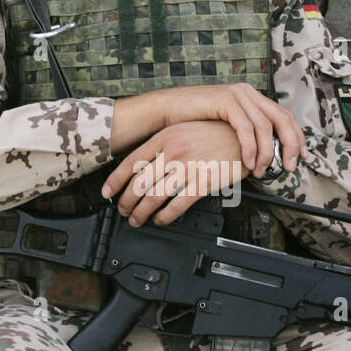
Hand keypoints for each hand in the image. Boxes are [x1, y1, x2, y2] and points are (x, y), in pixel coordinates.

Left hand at [101, 120, 249, 226]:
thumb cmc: (213, 132)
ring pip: (155, 195)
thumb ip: (162, 146)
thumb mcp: (181, 131)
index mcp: (164, 137)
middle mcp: (173, 151)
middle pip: (139, 182)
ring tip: (137, 219)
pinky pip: (178, 204)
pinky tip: (160, 219)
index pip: (131, 162)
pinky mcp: (204, 181)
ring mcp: (188, 166)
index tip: (106, 192)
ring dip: (142, 212)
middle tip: (122, 210)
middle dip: (126, 201)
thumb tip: (141, 166)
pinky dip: (166, 216)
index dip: (115, 180)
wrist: (244, 135)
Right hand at [141, 83, 303, 177]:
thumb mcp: (226, 126)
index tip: (303, 156)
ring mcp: (237, 94)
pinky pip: (246, 127)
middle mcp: (248, 92)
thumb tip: (266, 152)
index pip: (284, 115)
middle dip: (290, 145)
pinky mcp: (225, 100)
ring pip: (266, 126)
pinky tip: (249, 162)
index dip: (297, 136)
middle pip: (282, 118)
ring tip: (262, 170)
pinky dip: (251, 148)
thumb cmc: (194, 122)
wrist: (166, 110)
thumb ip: (245, 131)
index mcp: (251, 97)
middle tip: (289, 167)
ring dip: (267, 152)